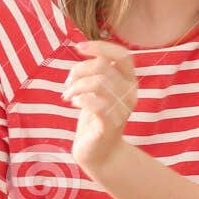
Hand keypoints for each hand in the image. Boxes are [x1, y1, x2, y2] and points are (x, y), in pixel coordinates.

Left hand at [64, 41, 137, 172]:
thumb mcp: (99, 91)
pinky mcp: (111, 125)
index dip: (101, 47)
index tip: (79, 47)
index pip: (123, 56)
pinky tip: (74, 103)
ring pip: (98, 83)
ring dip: (75, 86)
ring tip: (68, 95)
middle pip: (103, 67)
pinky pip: (97, 104)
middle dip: (77, 71)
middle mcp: (130, 94)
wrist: (101, 152)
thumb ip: (98, 72)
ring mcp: (123, 110)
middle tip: (67, 84)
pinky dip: (80, 99)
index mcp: (130, 82)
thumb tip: (85, 46)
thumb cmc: (95, 118)